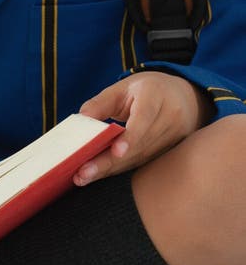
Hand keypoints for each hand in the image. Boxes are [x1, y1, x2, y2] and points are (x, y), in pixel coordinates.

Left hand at [73, 71, 213, 186]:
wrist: (184, 97)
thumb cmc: (147, 89)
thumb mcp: (123, 88)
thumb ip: (101, 103)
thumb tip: (80, 119)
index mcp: (155, 96)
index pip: (144, 118)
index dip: (131, 136)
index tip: (116, 151)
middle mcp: (169, 119)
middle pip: (138, 145)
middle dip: (109, 161)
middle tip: (83, 173)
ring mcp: (174, 139)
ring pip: (139, 158)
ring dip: (110, 170)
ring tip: (83, 176)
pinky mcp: (170, 153)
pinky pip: (142, 162)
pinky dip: (120, 169)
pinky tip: (100, 174)